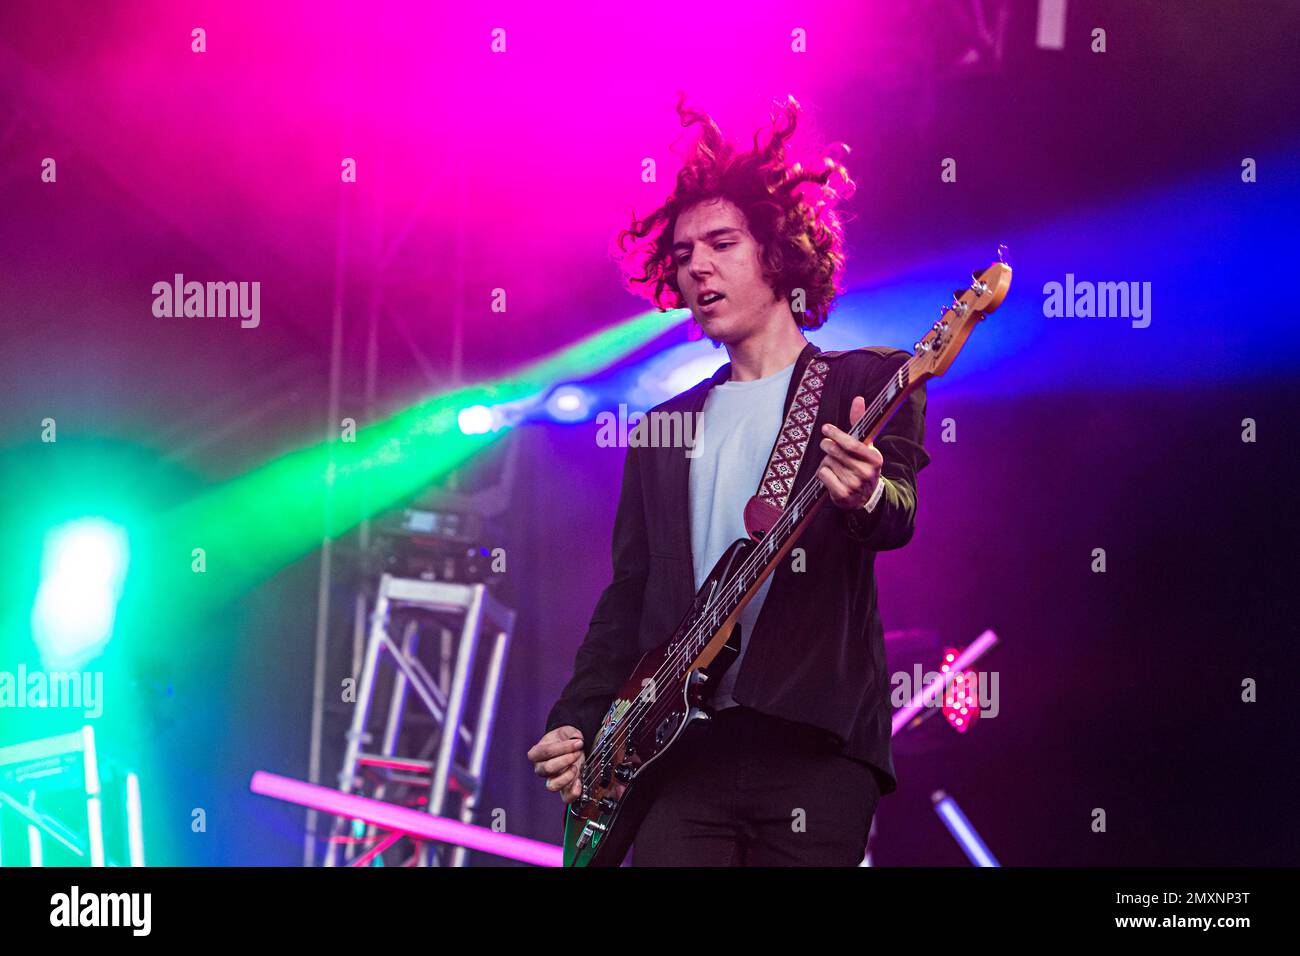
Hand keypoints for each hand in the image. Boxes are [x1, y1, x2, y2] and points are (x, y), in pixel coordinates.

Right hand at [527, 726, 585, 803]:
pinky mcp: (563, 789)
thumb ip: (571, 734)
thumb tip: (577, 739)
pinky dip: (573, 792)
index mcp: (537, 753)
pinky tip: (579, 781)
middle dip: (566, 759)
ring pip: (552, 786)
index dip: (563, 747)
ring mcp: (551, 780)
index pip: (545, 752)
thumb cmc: (565, 739)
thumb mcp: (566, 732)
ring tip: (576, 767)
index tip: (577, 742)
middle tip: (577, 752)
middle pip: (547, 768)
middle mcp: (541, 768)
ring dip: (567, 776)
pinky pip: (565, 798)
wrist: (571, 746)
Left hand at [817, 395, 883, 509]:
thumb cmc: (862, 464)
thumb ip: (860, 422)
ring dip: (826, 461)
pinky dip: (822, 473)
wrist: (866, 496)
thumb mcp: (865, 445)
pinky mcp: (843, 495)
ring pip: (827, 463)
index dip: (836, 434)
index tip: (825, 428)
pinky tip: (830, 476)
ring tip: (834, 465)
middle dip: (827, 446)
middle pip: (836, 452)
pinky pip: (823, 475)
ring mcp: (855, 485)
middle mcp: (866, 473)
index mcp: (875, 458)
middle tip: (826, 444)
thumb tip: (858, 399)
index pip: (851, 444)